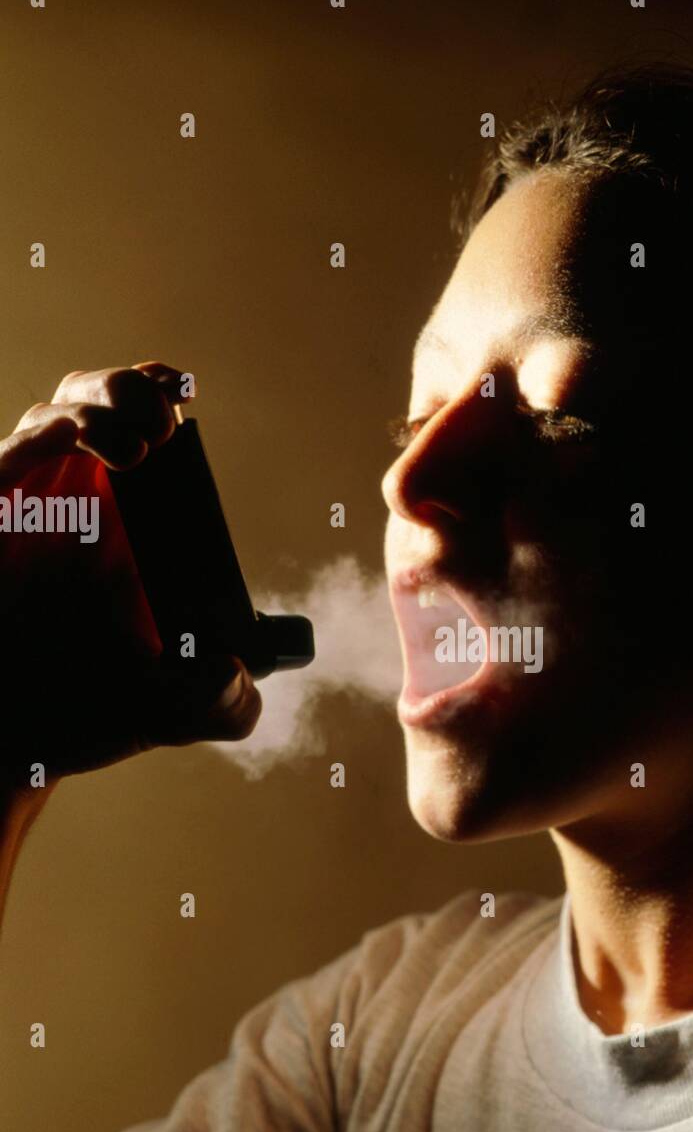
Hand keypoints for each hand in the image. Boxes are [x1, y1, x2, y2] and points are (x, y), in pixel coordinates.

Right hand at [0, 363, 260, 784]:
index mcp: (132, 522)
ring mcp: (28, 507)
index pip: (142, 427)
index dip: (158, 395)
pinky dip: (47, 440)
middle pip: (96, 400)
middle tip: (167, 420)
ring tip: (143, 446)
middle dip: (131, 388)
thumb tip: (231, 673)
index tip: (184, 392)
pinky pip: (9, 456)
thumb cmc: (91, 712)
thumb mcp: (177, 712)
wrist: (16, 744)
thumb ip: (225, 705)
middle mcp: (79, 501)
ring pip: (53, 415)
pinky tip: (94, 452)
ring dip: (99, 407)